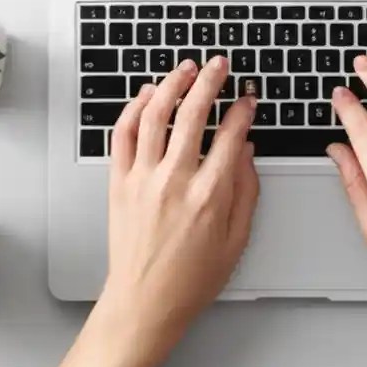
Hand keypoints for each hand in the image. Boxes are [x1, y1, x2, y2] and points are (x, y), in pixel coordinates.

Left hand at [104, 56, 258, 336]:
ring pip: (156, 115)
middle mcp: (175, 181)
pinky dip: (134, 108)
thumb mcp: (237, 240)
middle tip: (219, 65)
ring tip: (185, 69)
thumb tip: (246, 152)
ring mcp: (143, 179)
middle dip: (210, 81)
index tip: (247, 100)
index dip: (242, 111)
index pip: (230, 135)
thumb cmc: (191, 278)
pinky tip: (147, 94)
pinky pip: (123, 134)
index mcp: (209, 196)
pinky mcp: (119, 182)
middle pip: (194, 114)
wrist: (145, 301)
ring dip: (172, 85)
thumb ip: (246, 191)